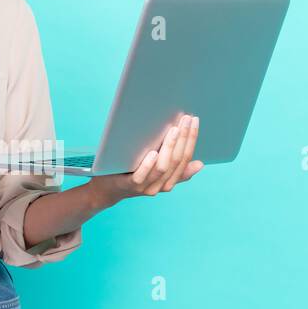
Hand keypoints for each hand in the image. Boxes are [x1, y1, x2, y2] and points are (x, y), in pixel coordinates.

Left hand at [86, 114, 203, 203]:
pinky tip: (153, 152)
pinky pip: (142, 175)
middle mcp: (160, 186)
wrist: (108, 189)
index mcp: (170, 181)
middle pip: (176, 161)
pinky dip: (148, 164)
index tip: (194, 120)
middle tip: (185, 119)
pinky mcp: (130, 185)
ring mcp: (145, 187)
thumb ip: (175, 168)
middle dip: (183, 138)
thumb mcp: (156, 171)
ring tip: (173, 130)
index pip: (185, 158)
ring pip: (162, 167)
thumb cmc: (133, 174)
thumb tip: (199, 164)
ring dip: (169, 147)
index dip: (191, 139)